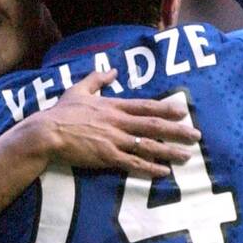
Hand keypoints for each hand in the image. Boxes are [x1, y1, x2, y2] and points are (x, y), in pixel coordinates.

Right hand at [42, 69, 199, 178]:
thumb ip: (97, 78)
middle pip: (154, 126)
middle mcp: (118, 122)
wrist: (46, 132)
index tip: (183, 112)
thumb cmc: (60, 112)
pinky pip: (133, 163)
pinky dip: (150, 167)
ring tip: (187, 157)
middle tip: (196, 136)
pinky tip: (164, 172)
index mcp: (113, 106)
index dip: (166, 109)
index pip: (145, 106)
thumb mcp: (78, 89)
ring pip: (148, 146)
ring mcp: (114, 140)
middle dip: (177, 131)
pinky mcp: (107, 157)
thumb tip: (112, 70)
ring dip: (170, 151)